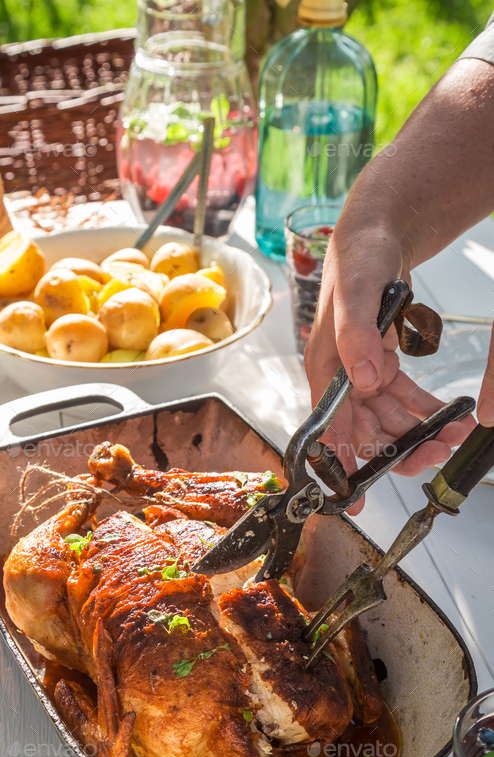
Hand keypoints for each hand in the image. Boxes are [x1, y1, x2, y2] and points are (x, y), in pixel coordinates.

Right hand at [304, 220, 474, 513]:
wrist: (377, 232)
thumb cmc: (357, 259)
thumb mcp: (357, 292)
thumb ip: (356, 337)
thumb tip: (363, 380)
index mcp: (325, 367)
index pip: (329, 428)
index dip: (339, 466)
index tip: (351, 500)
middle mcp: (340, 376)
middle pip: (364, 431)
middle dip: (398, 449)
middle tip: (436, 455)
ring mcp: (361, 372)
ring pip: (388, 420)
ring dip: (419, 431)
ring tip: (455, 434)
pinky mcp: (381, 363)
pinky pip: (403, 399)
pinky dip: (424, 410)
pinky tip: (447, 415)